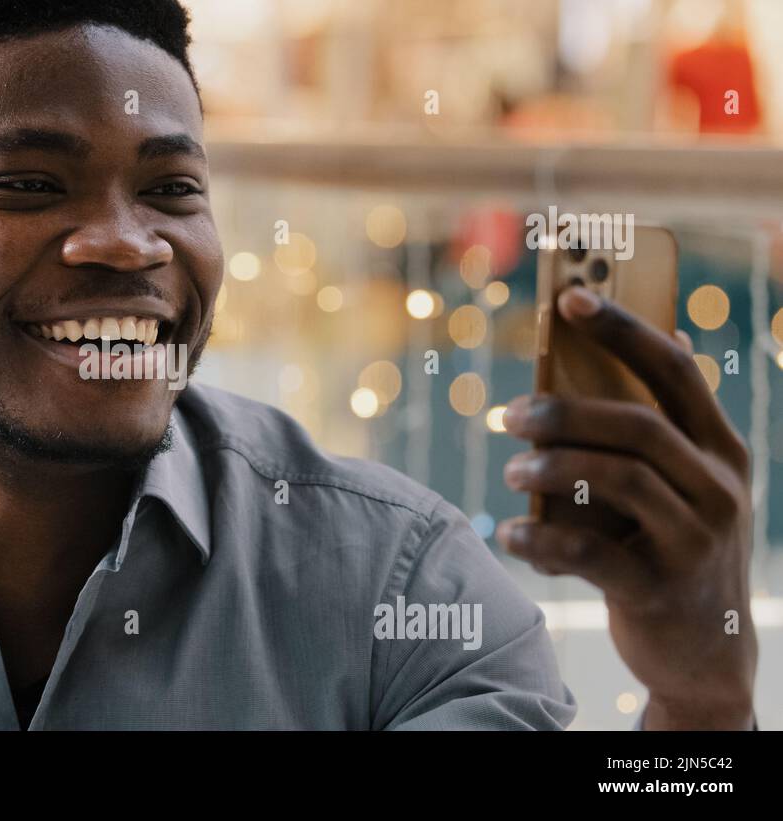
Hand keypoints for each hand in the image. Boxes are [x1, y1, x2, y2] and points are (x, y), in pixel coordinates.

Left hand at [497, 286, 756, 729]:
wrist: (704, 655)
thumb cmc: (667, 550)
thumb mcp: (672, 490)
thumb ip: (642, 437)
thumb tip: (599, 359)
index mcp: (720, 450)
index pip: (676, 371)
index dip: (623, 328)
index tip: (569, 297)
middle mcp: (718, 488)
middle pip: (639, 425)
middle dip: (565, 412)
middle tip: (509, 416)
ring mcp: (696, 540)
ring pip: (620, 479)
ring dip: (552, 468)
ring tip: (512, 472)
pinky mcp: (661, 589)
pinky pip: (592, 551)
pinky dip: (542, 539)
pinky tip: (509, 534)